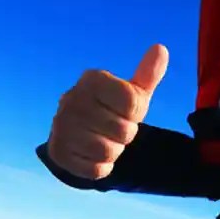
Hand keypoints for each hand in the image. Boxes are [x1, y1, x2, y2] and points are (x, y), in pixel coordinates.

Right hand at [47, 43, 169, 180]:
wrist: (78, 131)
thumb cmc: (110, 108)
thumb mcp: (132, 93)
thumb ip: (147, 75)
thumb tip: (161, 49)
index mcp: (91, 79)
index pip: (133, 104)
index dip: (136, 114)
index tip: (125, 111)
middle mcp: (71, 99)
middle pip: (124, 131)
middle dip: (125, 135)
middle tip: (112, 128)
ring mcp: (61, 126)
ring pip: (109, 152)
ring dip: (113, 152)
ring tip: (103, 139)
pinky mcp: (58, 152)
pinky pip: (96, 170)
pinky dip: (101, 167)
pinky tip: (92, 153)